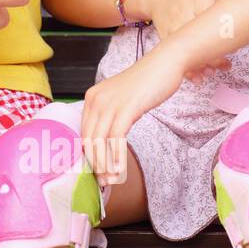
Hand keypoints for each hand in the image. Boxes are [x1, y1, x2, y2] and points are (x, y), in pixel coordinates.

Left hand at [81, 51, 185, 185]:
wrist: (165, 63)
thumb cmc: (146, 83)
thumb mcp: (121, 99)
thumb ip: (111, 115)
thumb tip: (106, 139)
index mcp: (91, 98)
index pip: (83, 132)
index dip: (88, 155)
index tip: (94, 171)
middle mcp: (95, 100)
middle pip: (88, 139)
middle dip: (94, 164)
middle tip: (102, 183)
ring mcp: (109, 103)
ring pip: (100, 141)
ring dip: (104, 164)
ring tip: (110, 181)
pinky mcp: (126, 108)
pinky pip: (116, 137)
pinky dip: (116, 156)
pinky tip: (119, 170)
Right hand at [127, 0, 230, 68]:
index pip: (212, 18)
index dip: (224, 34)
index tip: (235, 45)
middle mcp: (183, 12)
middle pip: (198, 37)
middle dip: (212, 55)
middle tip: (226, 65)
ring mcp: (172, 25)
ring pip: (186, 48)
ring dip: (199, 64)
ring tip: (213, 73)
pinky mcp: (164, 36)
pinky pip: (175, 54)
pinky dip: (186, 68)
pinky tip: (197, 78)